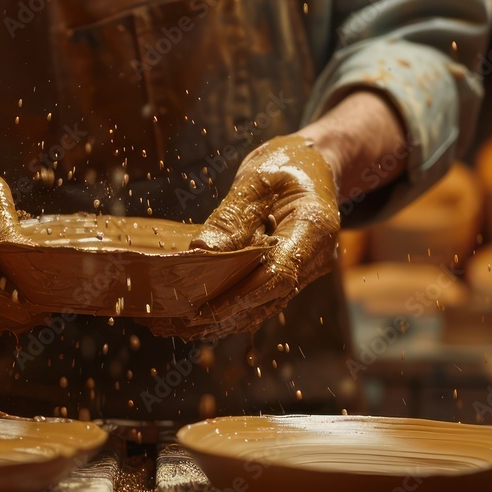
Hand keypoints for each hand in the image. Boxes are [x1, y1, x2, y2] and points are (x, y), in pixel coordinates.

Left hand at [150, 134, 339, 339]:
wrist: (312, 165)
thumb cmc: (286, 164)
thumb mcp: (257, 180)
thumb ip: (232, 217)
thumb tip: (200, 251)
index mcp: (315, 227)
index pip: (278, 274)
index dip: (239, 297)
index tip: (202, 309)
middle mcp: (316, 257)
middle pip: (267, 298)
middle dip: (222, 314)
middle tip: (175, 322)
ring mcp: (305, 270)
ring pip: (262, 306)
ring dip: (221, 319)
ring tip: (177, 326)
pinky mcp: (289, 275)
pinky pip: (260, 299)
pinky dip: (230, 309)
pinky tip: (197, 317)